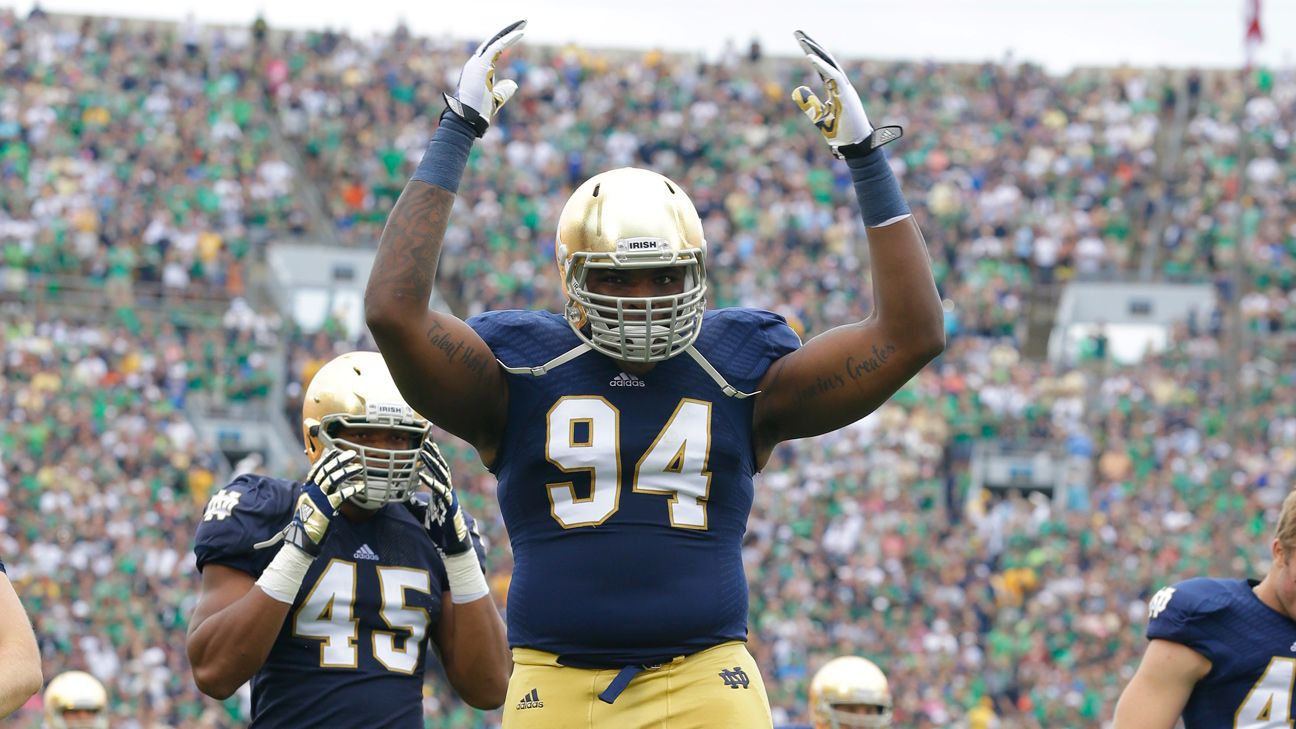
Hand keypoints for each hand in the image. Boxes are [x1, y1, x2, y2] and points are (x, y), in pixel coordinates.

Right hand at [254, 449, 363, 555]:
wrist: (302, 539)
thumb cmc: (307, 524)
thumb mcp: (309, 505)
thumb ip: (317, 495)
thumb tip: (329, 490)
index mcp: (308, 489)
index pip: (317, 469)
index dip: (326, 459)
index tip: (335, 451)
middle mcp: (312, 491)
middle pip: (326, 470)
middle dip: (340, 460)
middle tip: (352, 454)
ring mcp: (319, 498)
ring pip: (333, 478)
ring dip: (347, 471)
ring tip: (359, 467)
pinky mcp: (326, 507)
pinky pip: (341, 495)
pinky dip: (352, 489)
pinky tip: (360, 487)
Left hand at [407, 439, 473, 555]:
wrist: (452, 542)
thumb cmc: (439, 526)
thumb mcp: (423, 511)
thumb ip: (413, 501)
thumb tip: (399, 495)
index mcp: (441, 489)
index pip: (438, 468)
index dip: (433, 455)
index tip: (426, 441)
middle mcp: (447, 489)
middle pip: (441, 466)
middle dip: (434, 453)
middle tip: (425, 439)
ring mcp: (449, 495)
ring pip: (442, 474)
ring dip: (432, 462)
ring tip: (423, 451)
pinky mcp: (449, 504)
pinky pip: (440, 490)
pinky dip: (430, 482)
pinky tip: (421, 474)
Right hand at [443, 20, 525, 136]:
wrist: (468, 118)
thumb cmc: (479, 111)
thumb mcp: (495, 99)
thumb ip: (503, 90)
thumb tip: (513, 84)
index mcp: (478, 70)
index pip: (492, 51)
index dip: (504, 42)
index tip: (517, 35)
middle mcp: (476, 63)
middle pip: (493, 42)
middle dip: (507, 32)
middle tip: (521, 24)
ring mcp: (477, 62)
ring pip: (495, 41)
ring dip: (509, 31)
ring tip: (522, 24)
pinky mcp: (481, 64)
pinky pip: (497, 46)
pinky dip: (508, 38)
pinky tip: (520, 33)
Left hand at [791, 30, 900, 158]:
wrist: (855, 147)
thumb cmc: (840, 132)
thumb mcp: (818, 117)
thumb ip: (809, 103)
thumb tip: (798, 90)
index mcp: (835, 88)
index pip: (822, 66)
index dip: (811, 53)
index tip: (800, 41)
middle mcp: (841, 84)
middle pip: (825, 59)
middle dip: (811, 45)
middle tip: (797, 32)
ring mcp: (845, 88)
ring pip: (830, 63)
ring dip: (815, 50)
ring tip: (801, 39)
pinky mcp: (846, 95)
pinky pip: (834, 76)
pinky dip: (822, 66)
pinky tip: (810, 57)